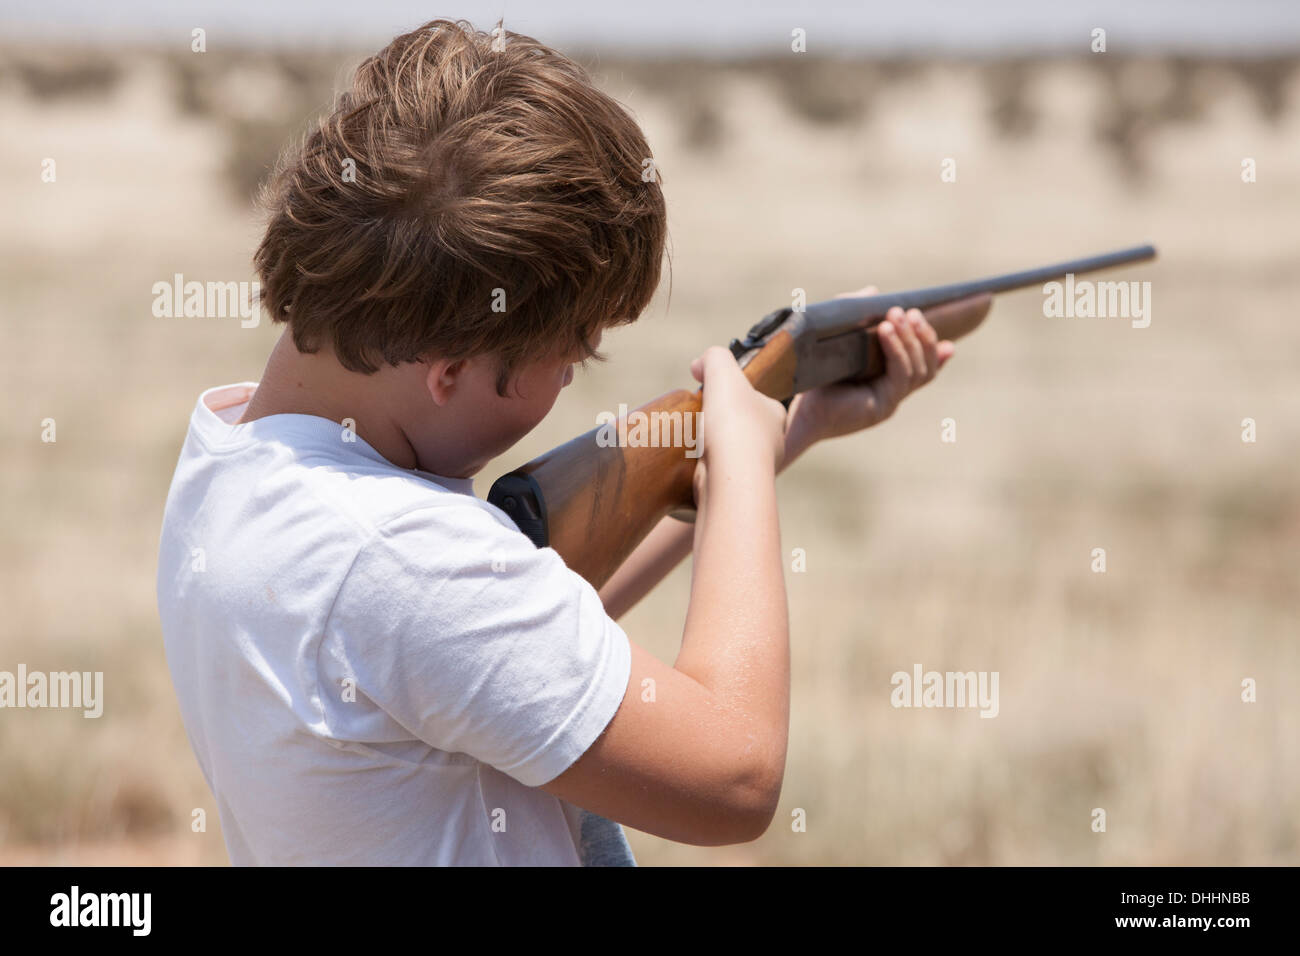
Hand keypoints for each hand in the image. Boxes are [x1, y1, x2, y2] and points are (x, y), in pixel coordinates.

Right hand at [689, 346, 786, 501]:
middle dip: (718, 421)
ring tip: (691, 439)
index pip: (757, 399)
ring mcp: (754, 469)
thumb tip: (700, 364)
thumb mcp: (723, 371)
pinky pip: (717, 473)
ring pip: (729, 451)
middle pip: (740, 426)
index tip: (712, 393)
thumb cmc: (733, 422)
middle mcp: (771, 444)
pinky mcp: (735, 488)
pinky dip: (702, 466)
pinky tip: (691, 461)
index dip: (733, 393)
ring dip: (708, 445)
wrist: (729, 476)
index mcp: (775, 415)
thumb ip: (714, 358)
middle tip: (698, 416)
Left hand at [783, 284, 954, 460]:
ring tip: (899, 316)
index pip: (919, 370)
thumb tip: (874, 292)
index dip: (935, 353)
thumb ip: (854, 315)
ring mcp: (887, 402)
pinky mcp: (880, 407)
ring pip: (918, 370)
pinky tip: (886, 331)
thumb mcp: (835, 337)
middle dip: (923, 337)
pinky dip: (897, 350)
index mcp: (881, 384)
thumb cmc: (807, 373)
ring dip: (911, 339)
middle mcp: (888, 395)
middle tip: (914, 312)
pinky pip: (901, 375)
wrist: (787, 406)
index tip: (950, 340)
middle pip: (925, 368)